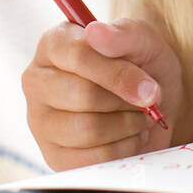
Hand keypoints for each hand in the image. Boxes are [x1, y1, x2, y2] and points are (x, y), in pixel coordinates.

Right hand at [22, 12, 184, 170]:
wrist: (155, 107)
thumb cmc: (144, 67)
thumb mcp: (145, 42)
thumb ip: (124, 33)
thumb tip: (96, 31)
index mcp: (55, 44)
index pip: (78, 55)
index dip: (118, 74)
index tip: (150, 88)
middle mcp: (37, 81)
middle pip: (82, 95)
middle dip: (126, 101)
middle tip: (147, 101)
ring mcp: (40, 121)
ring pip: (87, 130)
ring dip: (127, 125)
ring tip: (138, 116)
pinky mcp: (54, 155)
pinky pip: (91, 160)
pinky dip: (123, 149)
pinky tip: (129, 136)